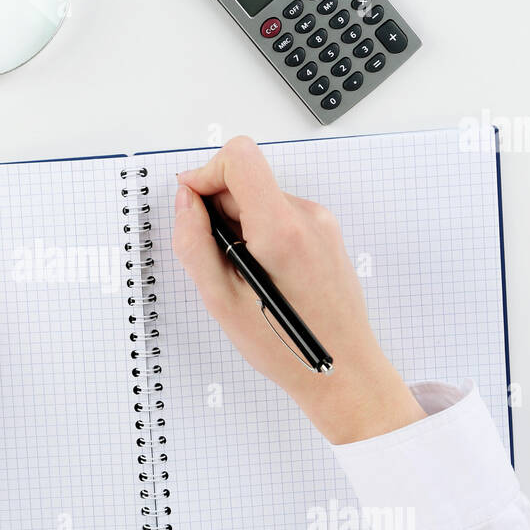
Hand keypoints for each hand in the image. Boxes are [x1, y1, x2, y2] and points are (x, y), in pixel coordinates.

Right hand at [172, 136, 424, 444]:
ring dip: (240, 227)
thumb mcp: (221, 300)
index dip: (205, 174)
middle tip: (218, 261)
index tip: (192, 206)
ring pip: (260, 199)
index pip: (239, 157)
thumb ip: (195, 242)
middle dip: (219, 210)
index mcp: (281, 229)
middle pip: (246, 180)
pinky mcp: (325, 233)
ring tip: (244, 277)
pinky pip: (279, 215)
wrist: (344, 371)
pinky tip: (264, 277)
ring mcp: (321, 223)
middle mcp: (306, 216)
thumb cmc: (288, 347)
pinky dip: (260, 235)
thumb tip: (185, 200)